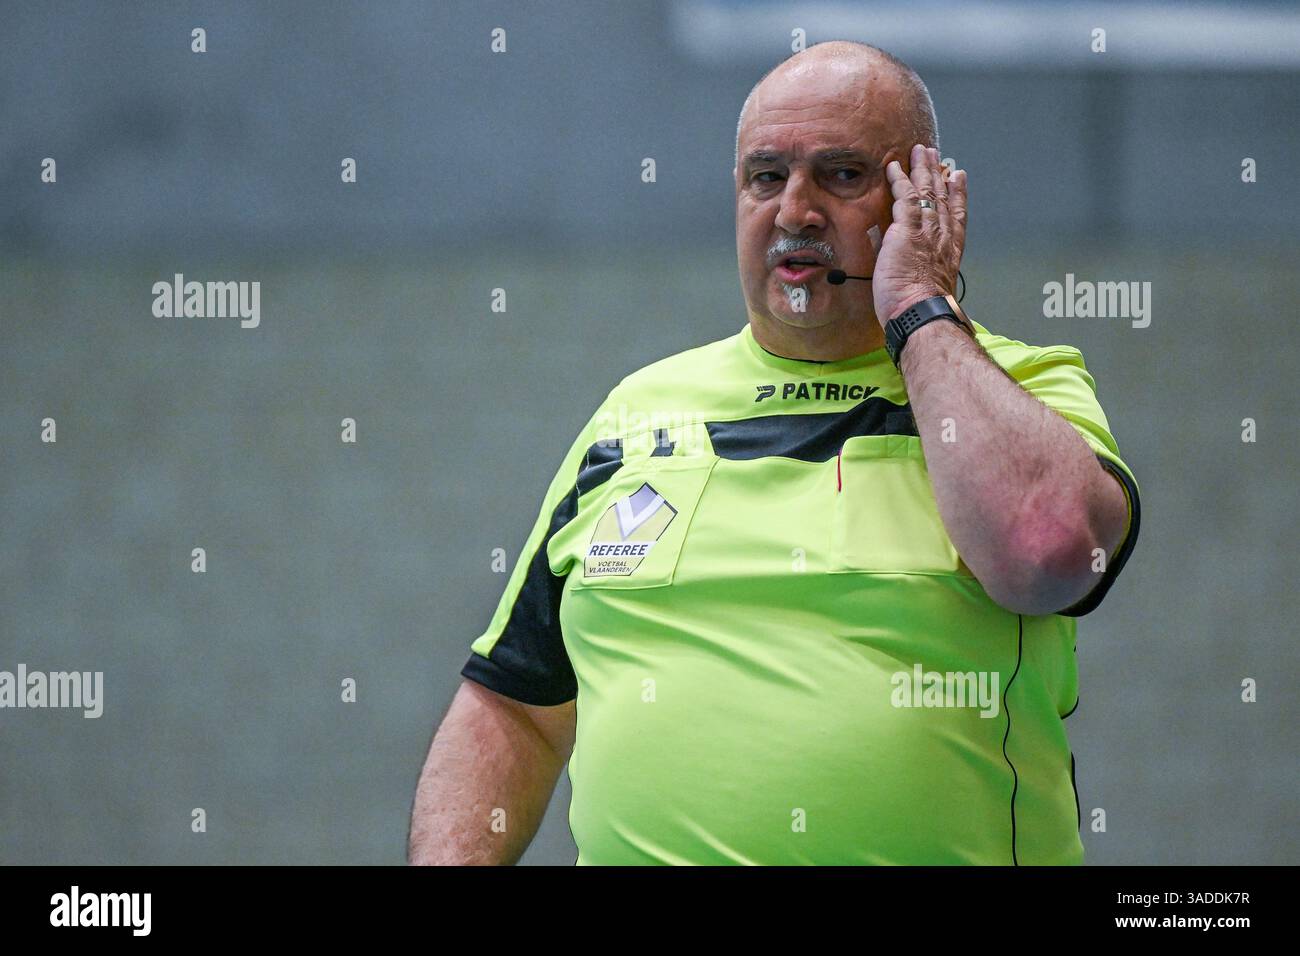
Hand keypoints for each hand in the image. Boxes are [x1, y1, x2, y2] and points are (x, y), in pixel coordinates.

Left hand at [870, 144, 966, 326]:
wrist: (921, 311)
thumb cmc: (920, 309)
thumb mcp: (926, 286)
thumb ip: (916, 266)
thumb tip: (897, 255)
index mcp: (950, 251)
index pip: (957, 216)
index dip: (958, 195)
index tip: (958, 179)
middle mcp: (943, 236)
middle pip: (943, 197)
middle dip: (939, 174)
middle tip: (937, 156)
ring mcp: (927, 230)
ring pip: (926, 191)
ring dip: (922, 168)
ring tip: (921, 151)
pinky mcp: (908, 228)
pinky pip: (904, 196)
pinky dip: (899, 179)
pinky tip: (895, 166)